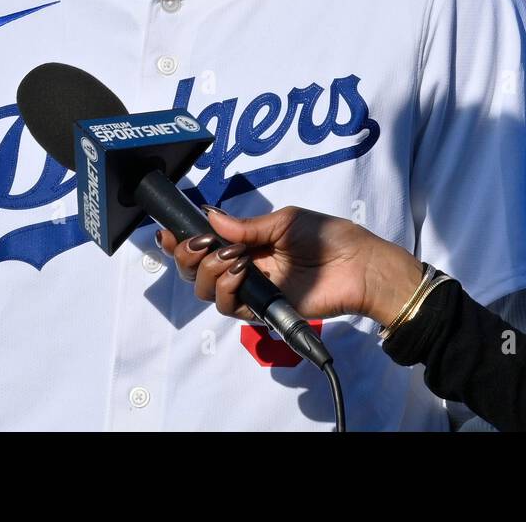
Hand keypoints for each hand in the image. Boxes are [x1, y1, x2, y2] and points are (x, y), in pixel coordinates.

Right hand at [156, 206, 425, 325]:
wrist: (357, 266)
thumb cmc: (327, 237)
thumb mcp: (284, 221)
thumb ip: (246, 227)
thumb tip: (211, 217)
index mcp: (246, 242)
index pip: (205, 243)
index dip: (181, 240)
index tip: (168, 231)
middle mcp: (243, 266)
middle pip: (194, 269)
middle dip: (188, 255)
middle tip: (203, 243)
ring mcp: (251, 288)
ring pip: (205, 290)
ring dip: (209, 271)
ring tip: (235, 259)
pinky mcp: (262, 309)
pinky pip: (229, 306)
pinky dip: (227, 288)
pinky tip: (243, 272)